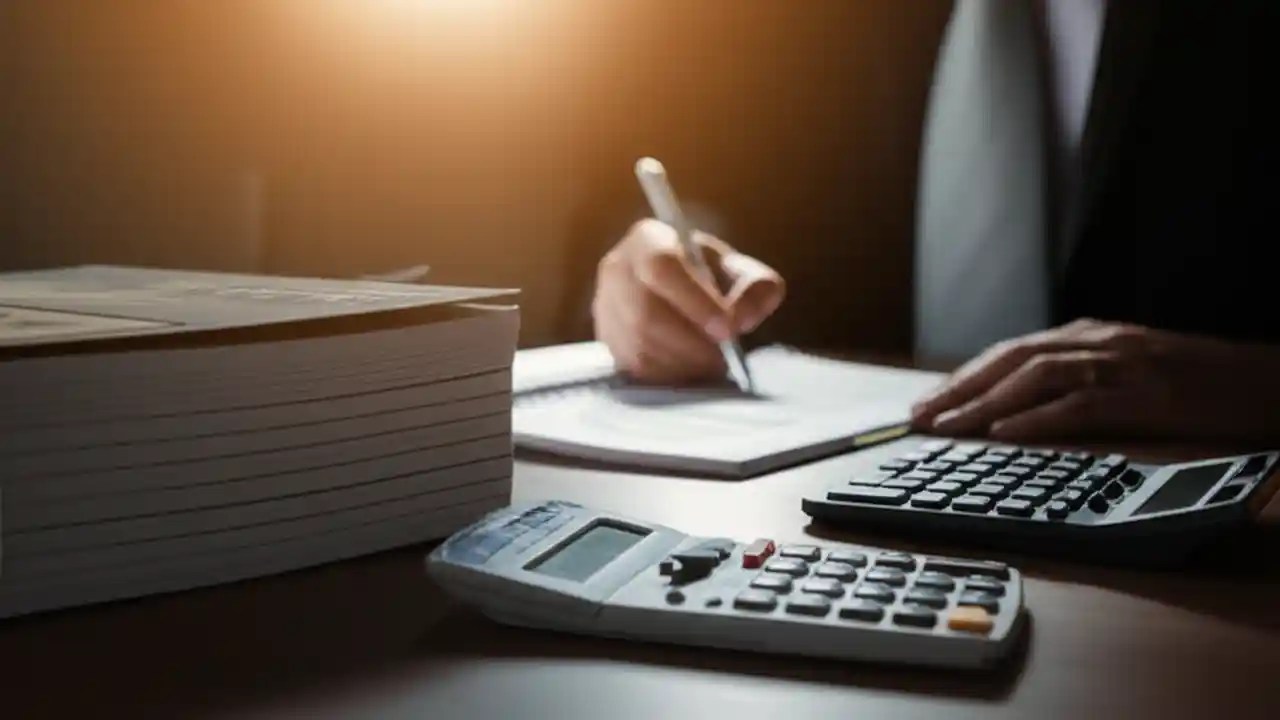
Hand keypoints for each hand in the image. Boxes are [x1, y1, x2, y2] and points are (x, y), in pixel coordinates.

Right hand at [592, 219, 784, 382]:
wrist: (675, 291)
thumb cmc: (707, 277)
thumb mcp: (738, 270)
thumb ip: (754, 285)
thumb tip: (743, 317)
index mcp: (648, 239)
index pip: (661, 266)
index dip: (695, 301)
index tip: (728, 329)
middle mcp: (616, 269)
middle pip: (646, 312)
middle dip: (691, 342)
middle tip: (724, 357)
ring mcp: (605, 306)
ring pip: (639, 343)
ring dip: (682, 361)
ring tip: (712, 364)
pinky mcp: (606, 340)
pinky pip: (633, 366)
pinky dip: (669, 374)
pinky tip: (691, 370)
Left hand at [910, 318, 1279, 442]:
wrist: (1269, 381)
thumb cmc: (1198, 383)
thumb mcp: (1129, 370)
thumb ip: (1079, 379)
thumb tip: (1018, 407)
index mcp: (1092, 335)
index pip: (1012, 352)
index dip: (965, 376)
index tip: (928, 401)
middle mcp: (1099, 341)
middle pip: (1011, 360)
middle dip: (959, 388)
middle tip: (918, 416)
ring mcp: (1124, 365)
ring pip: (1036, 378)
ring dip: (985, 404)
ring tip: (948, 426)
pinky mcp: (1147, 395)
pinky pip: (1082, 405)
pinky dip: (1039, 419)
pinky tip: (1007, 434)